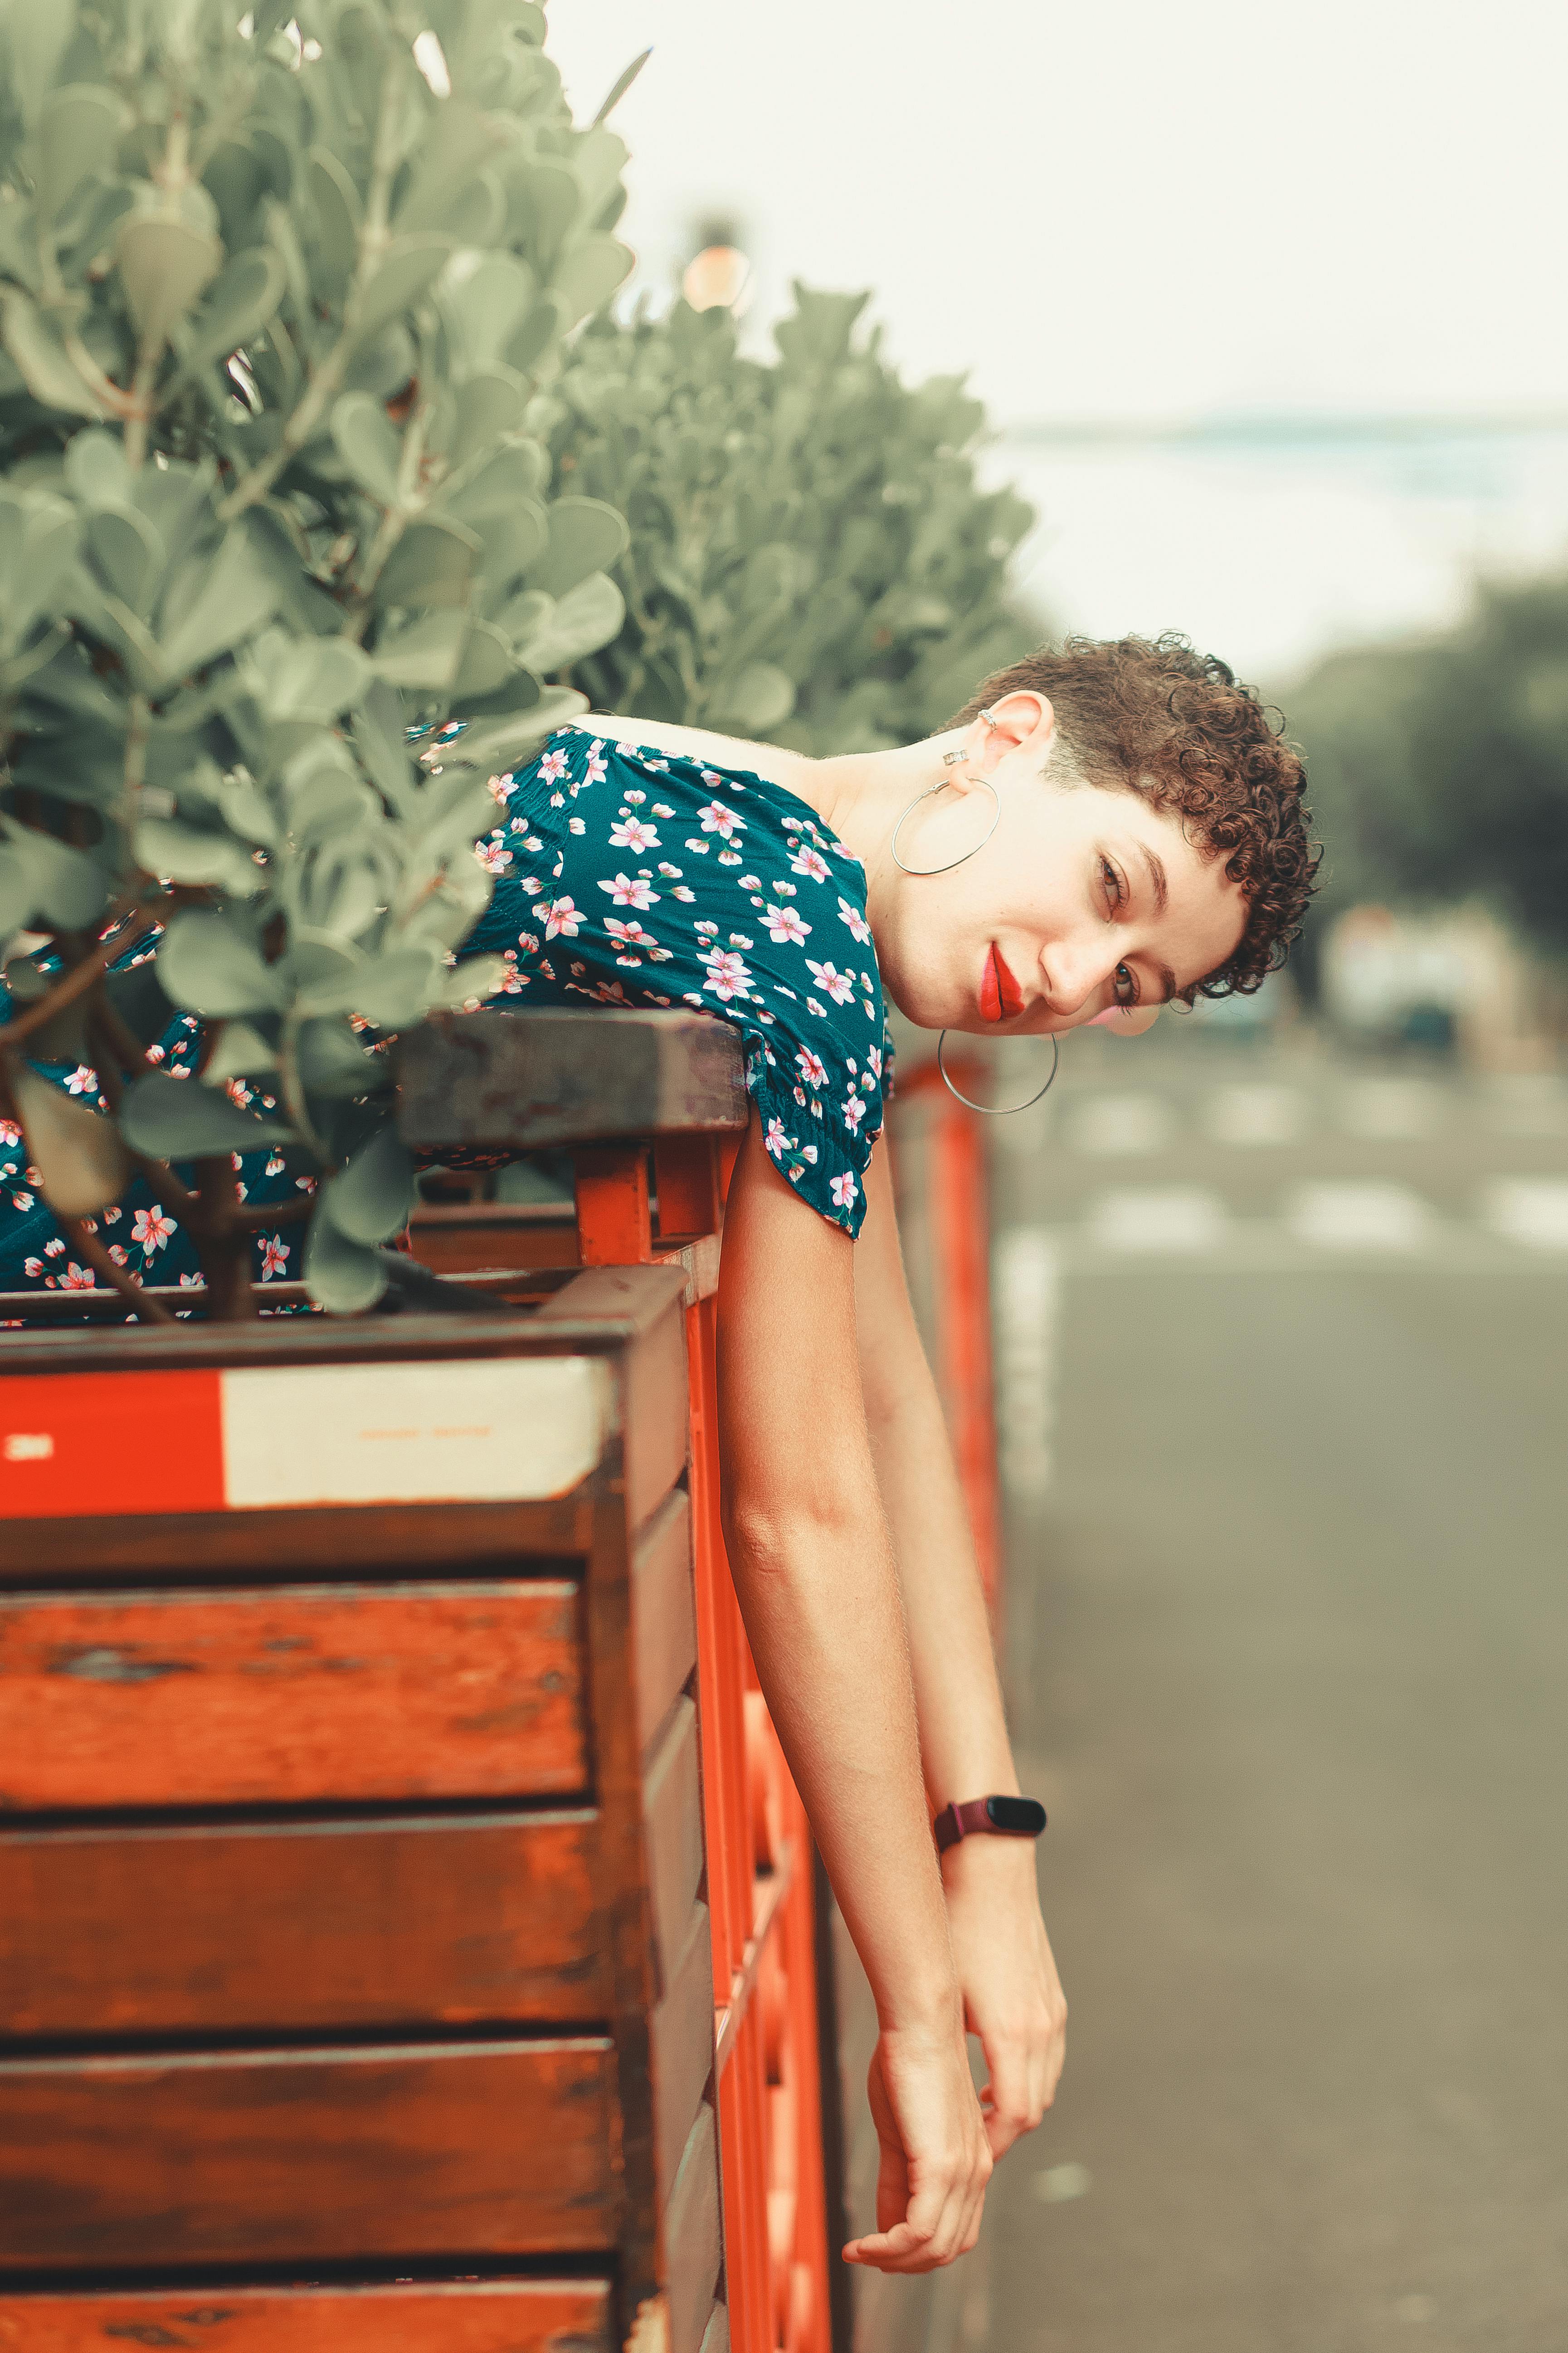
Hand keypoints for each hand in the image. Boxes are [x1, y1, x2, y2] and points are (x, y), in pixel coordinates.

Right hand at [842, 2016, 992, 2272]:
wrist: (920, 2021)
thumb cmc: (907, 2063)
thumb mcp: (899, 2130)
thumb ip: (897, 2177)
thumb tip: (887, 2224)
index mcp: (971, 2161)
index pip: (956, 2230)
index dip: (919, 2252)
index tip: (878, 2251)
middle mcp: (976, 2171)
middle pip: (949, 2248)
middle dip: (906, 2265)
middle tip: (865, 2258)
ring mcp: (964, 2171)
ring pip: (936, 2248)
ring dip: (893, 2261)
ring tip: (858, 2252)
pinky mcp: (942, 2166)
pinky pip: (919, 2231)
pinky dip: (888, 2249)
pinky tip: (860, 2245)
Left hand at [943, 1833, 1066, 2159]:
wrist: (991, 1871)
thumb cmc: (956, 1926)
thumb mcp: (941, 1989)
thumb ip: (942, 2042)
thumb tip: (926, 2088)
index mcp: (1012, 2031)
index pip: (1015, 2116)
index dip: (991, 2142)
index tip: (965, 2153)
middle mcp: (1042, 2028)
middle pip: (1033, 2109)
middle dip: (1001, 2131)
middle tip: (966, 2142)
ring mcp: (1053, 2013)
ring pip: (1044, 2085)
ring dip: (1014, 2106)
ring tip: (978, 2111)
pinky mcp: (1054, 2000)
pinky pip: (1047, 2058)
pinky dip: (1026, 2076)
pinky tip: (996, 2072)